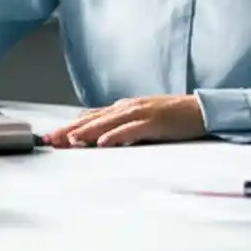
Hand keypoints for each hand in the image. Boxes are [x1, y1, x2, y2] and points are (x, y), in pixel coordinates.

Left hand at [42, 95, 204, 147]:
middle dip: (69, 130)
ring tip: (69, 141)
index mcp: (123, 108)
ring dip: (87, 132)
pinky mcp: (153, 122)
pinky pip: (130, 130)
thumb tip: (98, 137)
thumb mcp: (141, 120)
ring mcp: (140, 113)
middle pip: (93, 119)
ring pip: (107, 123)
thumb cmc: (172, 117)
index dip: (69, 127)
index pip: (90, 117)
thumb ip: (121, 126)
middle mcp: (127, 107)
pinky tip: (102, 143)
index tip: (51, 138)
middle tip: (50, 140)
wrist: (200, 110)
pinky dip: (115, 136)